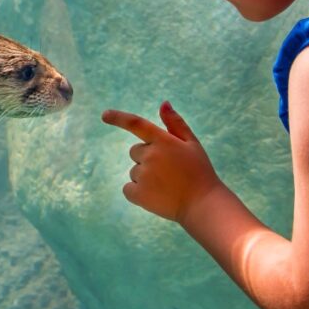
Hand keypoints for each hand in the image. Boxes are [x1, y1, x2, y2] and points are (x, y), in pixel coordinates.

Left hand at [101, 101, 221, 223]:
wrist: (203, 205)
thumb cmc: (199, 172)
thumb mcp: (192, 144)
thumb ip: (175, 124)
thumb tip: (163, 103)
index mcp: (163, 141)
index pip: (136, 123)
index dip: (118, 118)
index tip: (105, 115)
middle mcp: (151, 155)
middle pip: (135, 152)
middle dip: (146, 158)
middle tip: (168, 171)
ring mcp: (143, 175)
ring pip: (134, 172)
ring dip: (145, 177)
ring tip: (167, 186)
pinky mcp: (138, 194)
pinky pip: (128, 189)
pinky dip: (138, 193)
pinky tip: (156, 196)